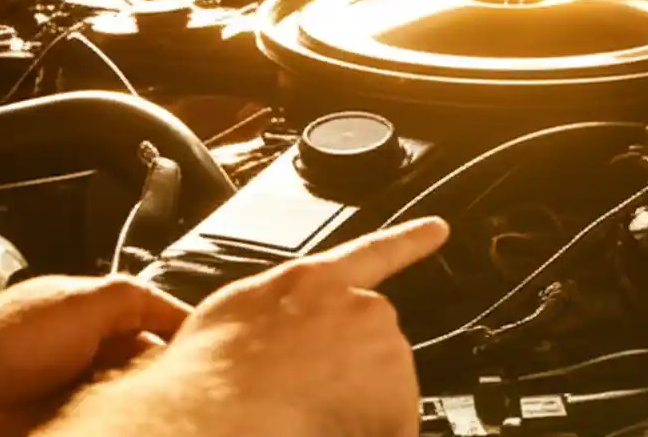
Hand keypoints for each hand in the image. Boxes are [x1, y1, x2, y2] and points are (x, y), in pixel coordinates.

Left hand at [0, 274, 188, 408]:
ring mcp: (81, 390)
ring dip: (146, 406)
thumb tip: (186, 314)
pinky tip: (130, 424)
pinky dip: (122, 424)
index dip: (194, 338)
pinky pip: (111, 422)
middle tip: (189, 394)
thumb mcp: (88, 302)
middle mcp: (95, 351)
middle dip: (172, 379)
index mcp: (104, 315)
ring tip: (160, 413)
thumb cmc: (8, 342)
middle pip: (156, 368)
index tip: (220, 356)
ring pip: (135, 400)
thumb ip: (138, 300)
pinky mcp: (69, 423)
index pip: (167, 323)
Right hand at [41, 217, 449, 436]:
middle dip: (352, 365)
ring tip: (307, 413)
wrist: (210, 409)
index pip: (374, 251)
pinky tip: (340, 427)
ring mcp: (380, 347)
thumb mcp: (237, 314)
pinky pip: (397, 420)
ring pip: (386, 381)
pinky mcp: (395, 393)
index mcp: (311, 281)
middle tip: (306, 390)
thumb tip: (279, 332)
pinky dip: (379, 427)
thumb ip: (278, 311)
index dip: (411, 240)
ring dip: (361, 400)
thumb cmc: (208, 372)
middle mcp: (356, 305)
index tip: (438, 230)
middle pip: (373, 337)